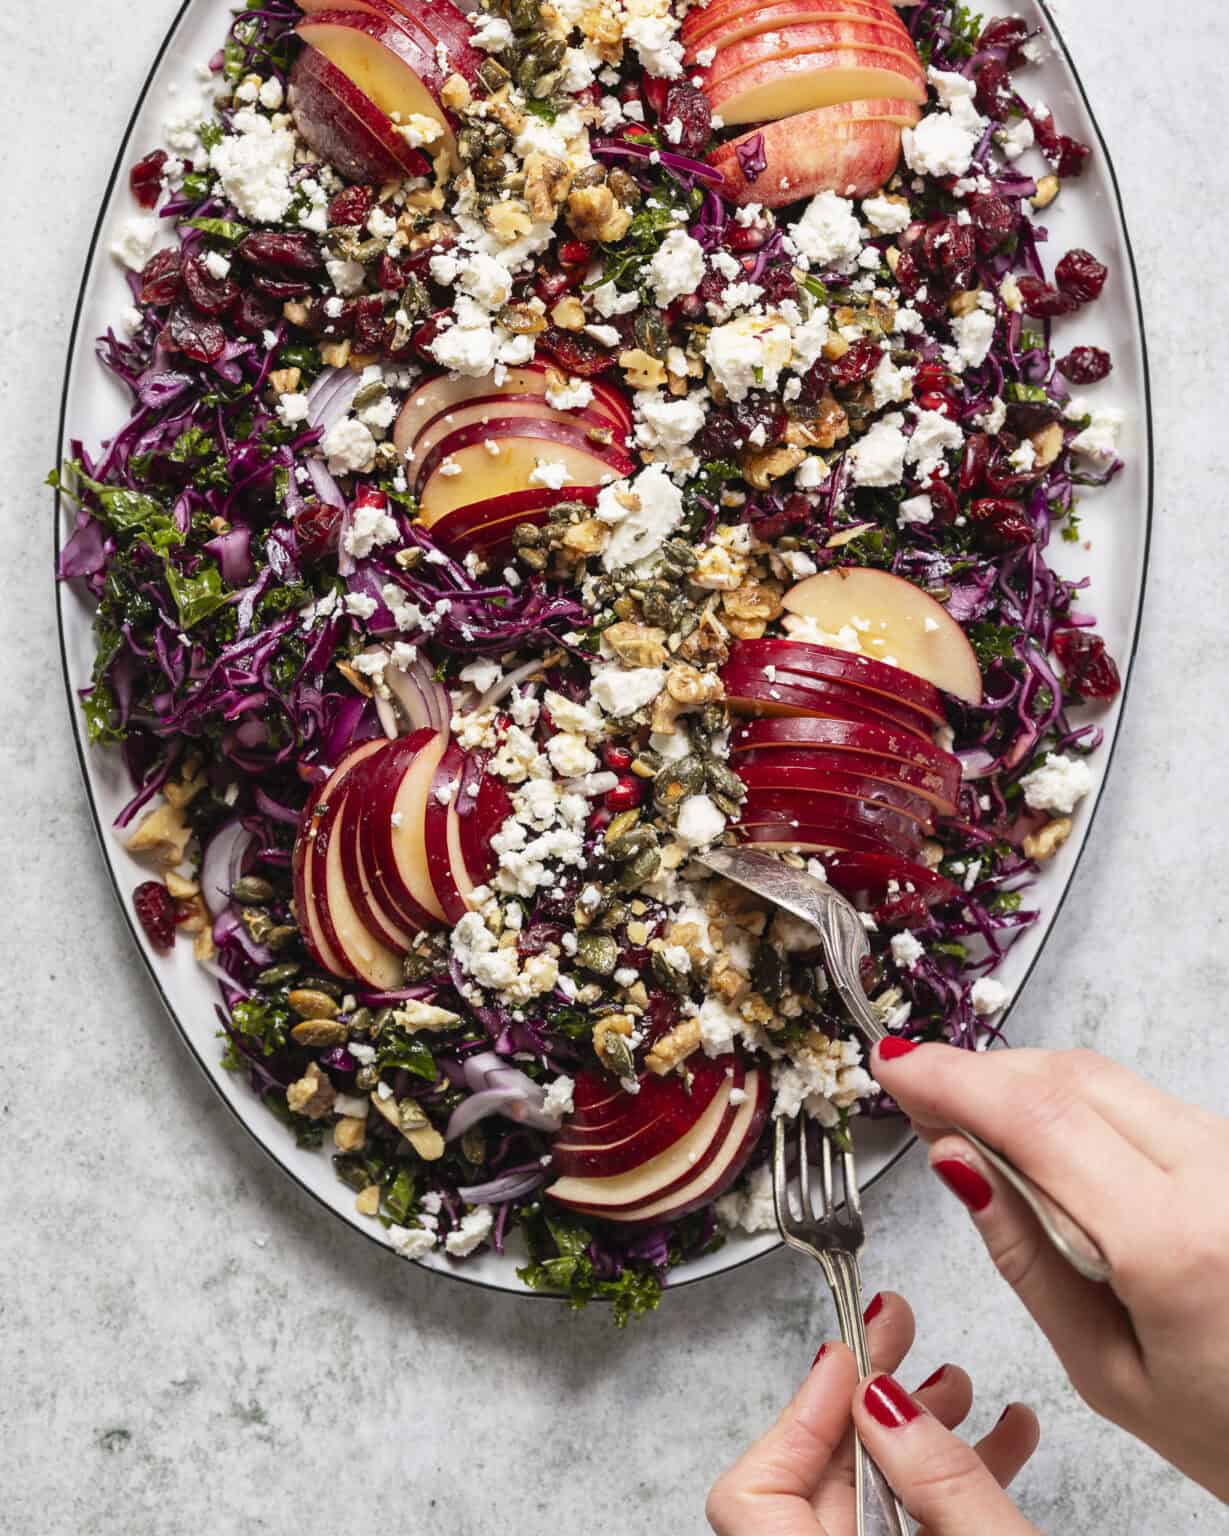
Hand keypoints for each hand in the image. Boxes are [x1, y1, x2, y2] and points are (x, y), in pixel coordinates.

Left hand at [706, 1292, 1039, 1533]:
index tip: (849, 1358)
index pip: (750, 1492)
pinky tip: (1006, 1435)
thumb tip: (886, 1397)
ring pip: (872, 1495)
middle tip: (897, 1323)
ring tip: (958, 1380)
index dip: (799, 1415)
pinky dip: (952, 1478)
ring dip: (916, 1427)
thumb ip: (938, 1478)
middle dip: (870, 1394)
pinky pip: (913, 1523)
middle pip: (815, 1474)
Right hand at [874, 1042, 1228, 1501]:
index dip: (952, 1078)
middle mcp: (1218, 1175)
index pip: (1039, 1118)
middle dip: (978, 1073)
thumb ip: (1023, 1255)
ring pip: (1105, 1079)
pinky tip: (1036, 1136)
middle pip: (1068, 1077)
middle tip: (915, 1090)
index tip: (894, 1065)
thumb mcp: (1104, 1370)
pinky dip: (1073, 1103)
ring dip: (1023, 1085)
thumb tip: (955, 1161)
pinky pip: (1139, 1099)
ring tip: (966, 1120)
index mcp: (1177, 1241)